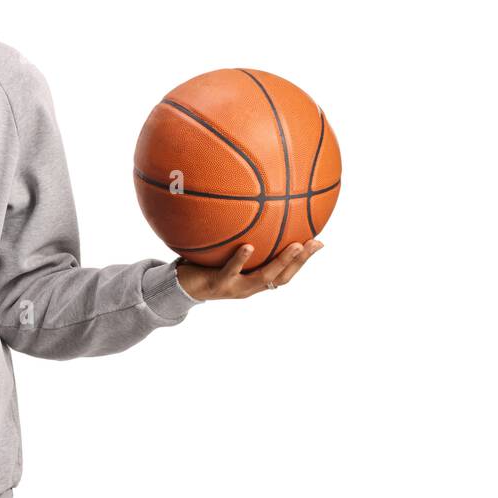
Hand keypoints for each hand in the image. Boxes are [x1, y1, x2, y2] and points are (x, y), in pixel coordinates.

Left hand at [175, 240, 322, 300]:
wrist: (178, 286)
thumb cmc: (204, 264)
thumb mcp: (225, 251)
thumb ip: (241, 237)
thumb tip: (252, 210)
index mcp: (255, 279)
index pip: (286, 272)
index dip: (304, 260)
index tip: (320, 242)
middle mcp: (249, 286)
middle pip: (282, 276)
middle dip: (301, 260)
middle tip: (314, 243)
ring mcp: (234, 287)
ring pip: (263, 277)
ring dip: (281, 262)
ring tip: (296, 246)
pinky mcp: (217, 285)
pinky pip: (230, 272)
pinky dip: (240, 260)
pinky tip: (248, 246)